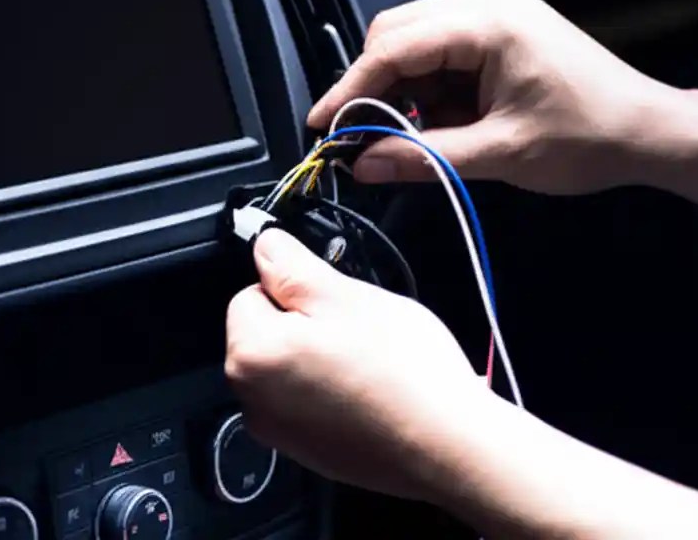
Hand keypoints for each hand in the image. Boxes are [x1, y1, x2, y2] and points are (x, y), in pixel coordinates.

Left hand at [224, 228, 489, 501]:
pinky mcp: (307, 452)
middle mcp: (253, 400)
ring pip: (290, 369)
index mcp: (252, 355)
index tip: (332, 303)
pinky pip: (307, 404)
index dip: (295, 291)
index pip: (250, 294)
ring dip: (319, 359)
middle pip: (266, 335)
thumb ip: (293, 267)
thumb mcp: (347, 297)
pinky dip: (330, 394)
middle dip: (305, 326)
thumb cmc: (404, 373)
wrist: (448, 445)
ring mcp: (279, 432)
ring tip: (367, 365)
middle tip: (356, 332)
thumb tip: (264, 245)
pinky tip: (369, 394)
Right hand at [307, 0, 686, 193]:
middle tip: (359, 138)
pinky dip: (429, 90)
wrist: (647, 131)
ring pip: (414, 45)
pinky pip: (441, 53)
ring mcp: (494, 11)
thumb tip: (363, 164)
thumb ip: (423, 158)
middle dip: (373, 88)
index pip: (393, 47)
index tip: (323, 124)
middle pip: (395, 35)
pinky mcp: (499, 30)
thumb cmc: (589, 137)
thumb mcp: (499, 155)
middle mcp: (486, 2)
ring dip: (403, 92)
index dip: (350, 88)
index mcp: (488, 20)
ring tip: (416, 139)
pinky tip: (441, 124)